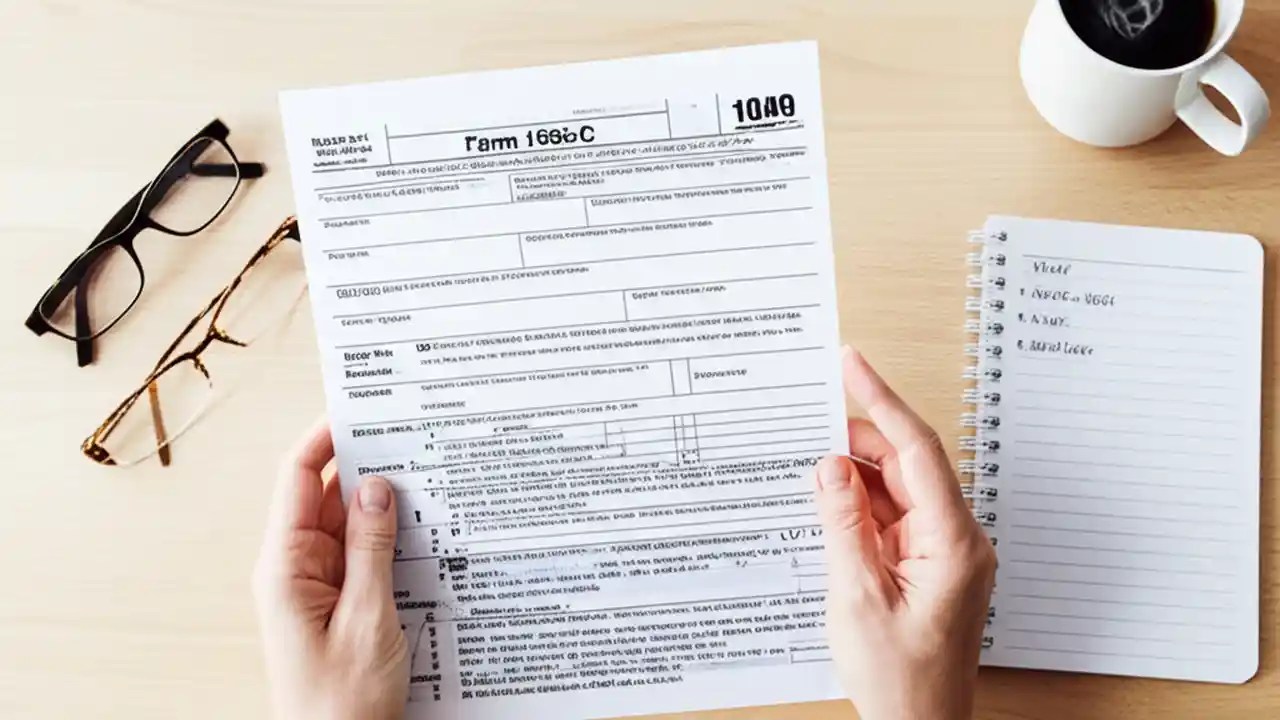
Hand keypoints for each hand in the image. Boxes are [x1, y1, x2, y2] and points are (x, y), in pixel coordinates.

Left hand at [252, 419, 408, 719]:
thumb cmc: (341, 704)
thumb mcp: (367, 619)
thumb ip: (372, 548)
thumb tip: (376, 486)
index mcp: (285, 566)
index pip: (299, 478)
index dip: (325, 436)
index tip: (359, 407)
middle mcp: (297, 568)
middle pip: (329, 494)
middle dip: (367, 463)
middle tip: (412, 435)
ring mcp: (320, 586)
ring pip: (352, 524)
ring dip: (386, 504)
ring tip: (429, 477)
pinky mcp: (342, 603)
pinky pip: (365, 554)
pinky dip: (392, 538)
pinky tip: (426, 529)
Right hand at [816, 348, 995, 719]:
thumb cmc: (900, 679)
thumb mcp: (856, 597)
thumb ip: (842, 524)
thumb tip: (830, 468)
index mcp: (953, 543)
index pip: (918, 451)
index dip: (882, 400)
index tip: (854, 363)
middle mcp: (956, 539)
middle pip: (907, 464)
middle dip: (859, 439)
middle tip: (813, 416)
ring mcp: (943, 552)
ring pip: (896, 489)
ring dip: (854, 477)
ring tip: (811, 471)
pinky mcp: (927, 564)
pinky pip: (891, 517)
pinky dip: (859, 507)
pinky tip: (828, 505)